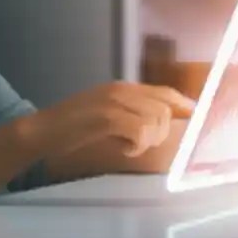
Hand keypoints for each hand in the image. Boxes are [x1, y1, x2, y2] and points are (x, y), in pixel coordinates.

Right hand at [26, 82, 195, 160]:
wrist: (41, 130)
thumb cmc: (74, 127)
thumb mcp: (107, 114)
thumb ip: (132, 113)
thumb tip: (165, 121)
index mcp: (123, 87)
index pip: (165, 93)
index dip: (184, 106)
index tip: (195, 119)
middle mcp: (121, 90)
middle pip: (165, 108)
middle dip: (161, 132)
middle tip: (140, 144)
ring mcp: (113, 102)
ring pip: (156, 119)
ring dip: (148, 140)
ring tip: (129, 147)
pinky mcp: (106, 117)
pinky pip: (140, 131)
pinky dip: (136, 145)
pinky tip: (123, 150)